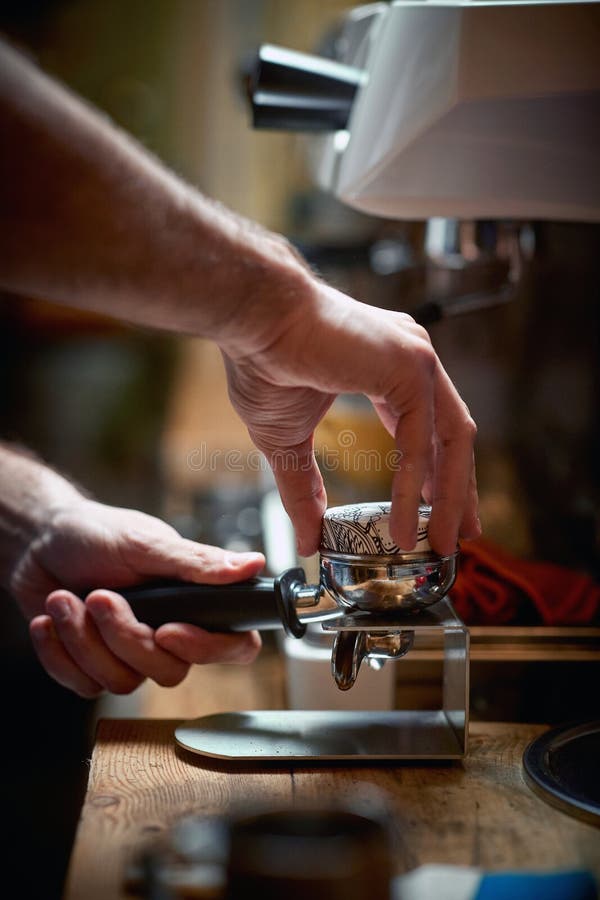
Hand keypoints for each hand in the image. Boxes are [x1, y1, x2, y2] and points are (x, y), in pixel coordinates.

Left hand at [10, 499, 263, 697]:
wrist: (37, 542)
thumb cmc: (94, 534)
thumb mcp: (144, 542)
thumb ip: (195, 562)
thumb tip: (253, 564)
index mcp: (193, 602)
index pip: (234, 645)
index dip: (209, 649)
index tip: (168, 630)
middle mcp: (167, 633)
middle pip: (169, 671)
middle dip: (125, 636)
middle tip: (99, 596)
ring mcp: (129, 655)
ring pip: (122, 682)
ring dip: (83, 638)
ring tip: (63, 599)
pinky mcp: (92, 668)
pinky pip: (83, 685)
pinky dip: (58, 651)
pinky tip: (47, 620)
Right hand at [223, 279, 479, 557]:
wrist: (253, 319)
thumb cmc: (263, 361)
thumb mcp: (286, 442)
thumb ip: (305, 489)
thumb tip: (307, 542)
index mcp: (390, 368)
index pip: (430, 428)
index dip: (438, 473)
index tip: (438, 511)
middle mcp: (412, 360)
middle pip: (452, 436)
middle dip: (459, 490)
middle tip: (457, 536)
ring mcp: (417, 360)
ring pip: (451, 440)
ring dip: (451, 496)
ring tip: (440, 541)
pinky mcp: (410, 367)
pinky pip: (419, 441)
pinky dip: (414, 486)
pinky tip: (401, 522)